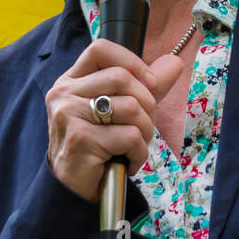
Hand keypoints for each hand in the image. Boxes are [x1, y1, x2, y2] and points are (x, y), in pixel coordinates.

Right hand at [44, 39, 184, 201]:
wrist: (75, 190)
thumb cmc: (98, 147)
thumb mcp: (121, 111)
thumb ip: (146, 86)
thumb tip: (175, 62)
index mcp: (70, 81)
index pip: (100, 48)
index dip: (131, 62)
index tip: (147, 85)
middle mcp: (63, 94)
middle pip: (121, 78)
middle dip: (146, 104)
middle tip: (141, 127)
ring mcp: (68, 115)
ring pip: (130, 107)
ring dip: (144, 132)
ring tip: (132, 147)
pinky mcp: (80, 139)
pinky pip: (130, 136)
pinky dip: (138, 154)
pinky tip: (126, 162)